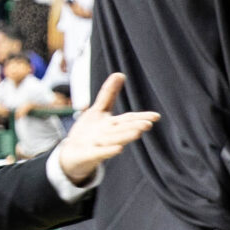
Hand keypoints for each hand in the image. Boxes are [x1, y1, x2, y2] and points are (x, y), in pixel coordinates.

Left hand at [50, 72, 161, 186]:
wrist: (72, 154)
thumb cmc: (89, 132)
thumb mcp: (98, 110)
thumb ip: (109, 94)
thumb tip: (120, 74)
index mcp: (113, 124)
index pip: (129, 119)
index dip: (142, 117)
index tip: (156, 117)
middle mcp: (109, 135)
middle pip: (123, 129)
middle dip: (135, 126)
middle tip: (148, 124)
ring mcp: (100, 146)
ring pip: (114, 140)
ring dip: (126, 136)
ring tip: (138, 133)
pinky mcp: (90, 155)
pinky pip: (100, 153)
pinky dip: (108, 151)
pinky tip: (119, 149)